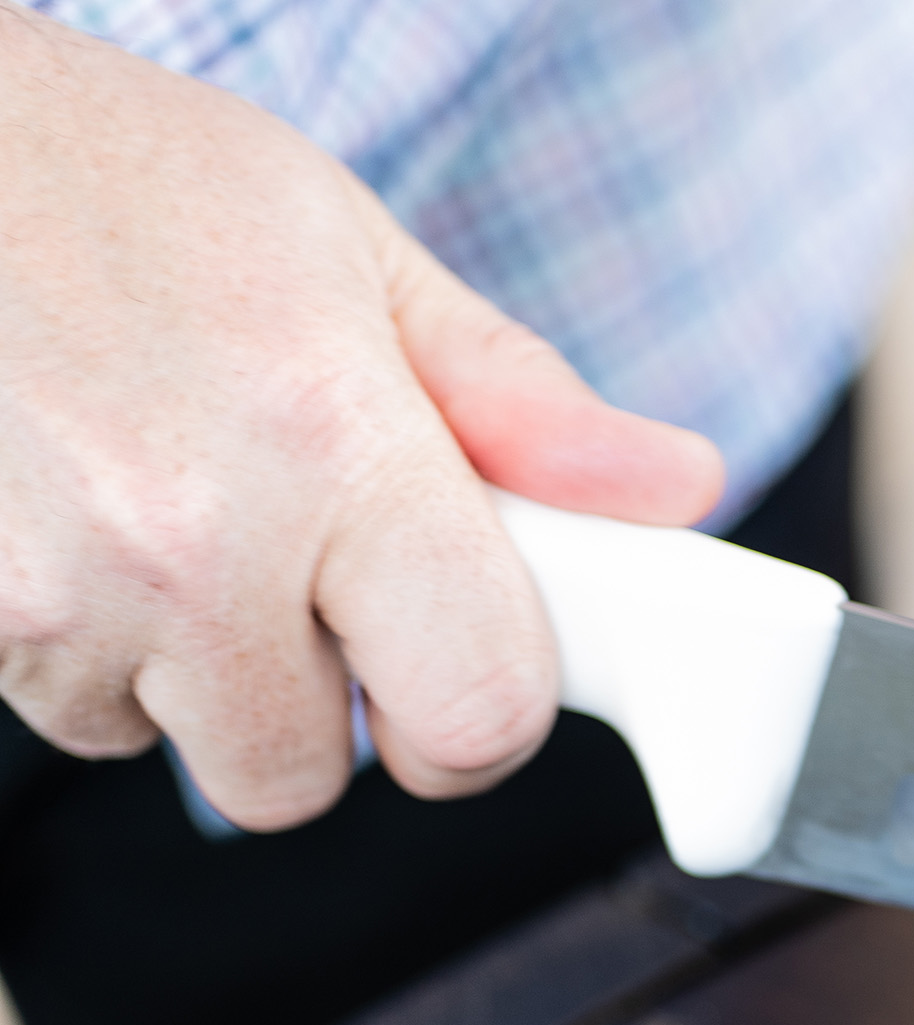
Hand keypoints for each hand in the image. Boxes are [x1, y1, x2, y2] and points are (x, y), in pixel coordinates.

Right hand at [0, 11, 721, 830]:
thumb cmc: (133, 184)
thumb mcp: (359, 256)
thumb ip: (524, 404)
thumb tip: (677, 489)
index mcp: (336, 447)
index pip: (480, 712)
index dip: (481, 718)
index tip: (463, 666)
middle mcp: (195, 539)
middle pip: (307, 776)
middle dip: (326, 704)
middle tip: (306, 577)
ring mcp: (59, 590)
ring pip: (180, 751)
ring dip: (196, 678)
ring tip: (182, 520)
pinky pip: (69, 711)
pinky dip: (90, 648)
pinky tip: (87, 521)